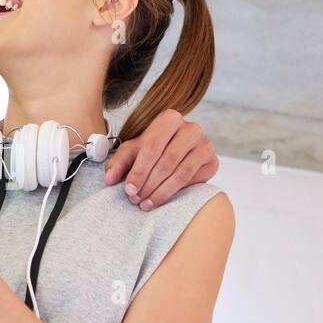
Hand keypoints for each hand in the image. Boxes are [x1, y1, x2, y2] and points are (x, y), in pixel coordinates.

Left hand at [102, 109, 217, 209]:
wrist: (177, 152)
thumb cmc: (152, 150)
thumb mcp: (133, 152)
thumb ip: (118, 163)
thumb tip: (109, 179)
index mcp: (170, 118)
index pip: (153, 147)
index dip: (139, 171)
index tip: (129, 190)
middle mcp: (191, 128)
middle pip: (167, 161)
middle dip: (149, 184)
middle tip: (136, 200)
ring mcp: (205, 144)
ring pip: (181, 173)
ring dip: (161, 192)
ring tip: (146, 204)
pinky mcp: (213, 161)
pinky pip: (194, 180)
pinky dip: (176, 192)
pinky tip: (162, 200)